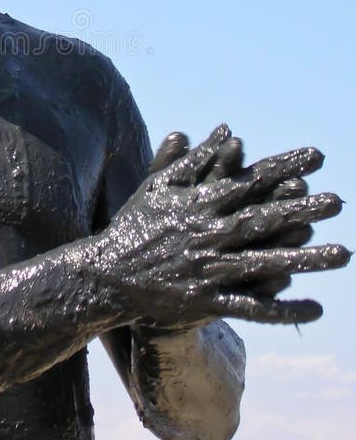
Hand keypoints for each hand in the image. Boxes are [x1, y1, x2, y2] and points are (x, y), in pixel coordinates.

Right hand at [96, 125, 349, 327]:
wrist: (107, 276)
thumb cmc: (135, 225)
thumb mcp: (159, 185)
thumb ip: (194, 158)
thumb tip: (226, 131)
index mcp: (198, 203)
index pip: (249, 180)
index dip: (284, 168)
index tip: (315, 158)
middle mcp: (206, 234)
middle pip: (261, 219)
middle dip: (301, 210)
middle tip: (337, 202)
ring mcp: (206, 269)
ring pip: (263, 263)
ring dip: (304, 258)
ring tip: (342, 254)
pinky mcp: (204, 301)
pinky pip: (250, 307)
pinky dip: (282, 309)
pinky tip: (314, 308)